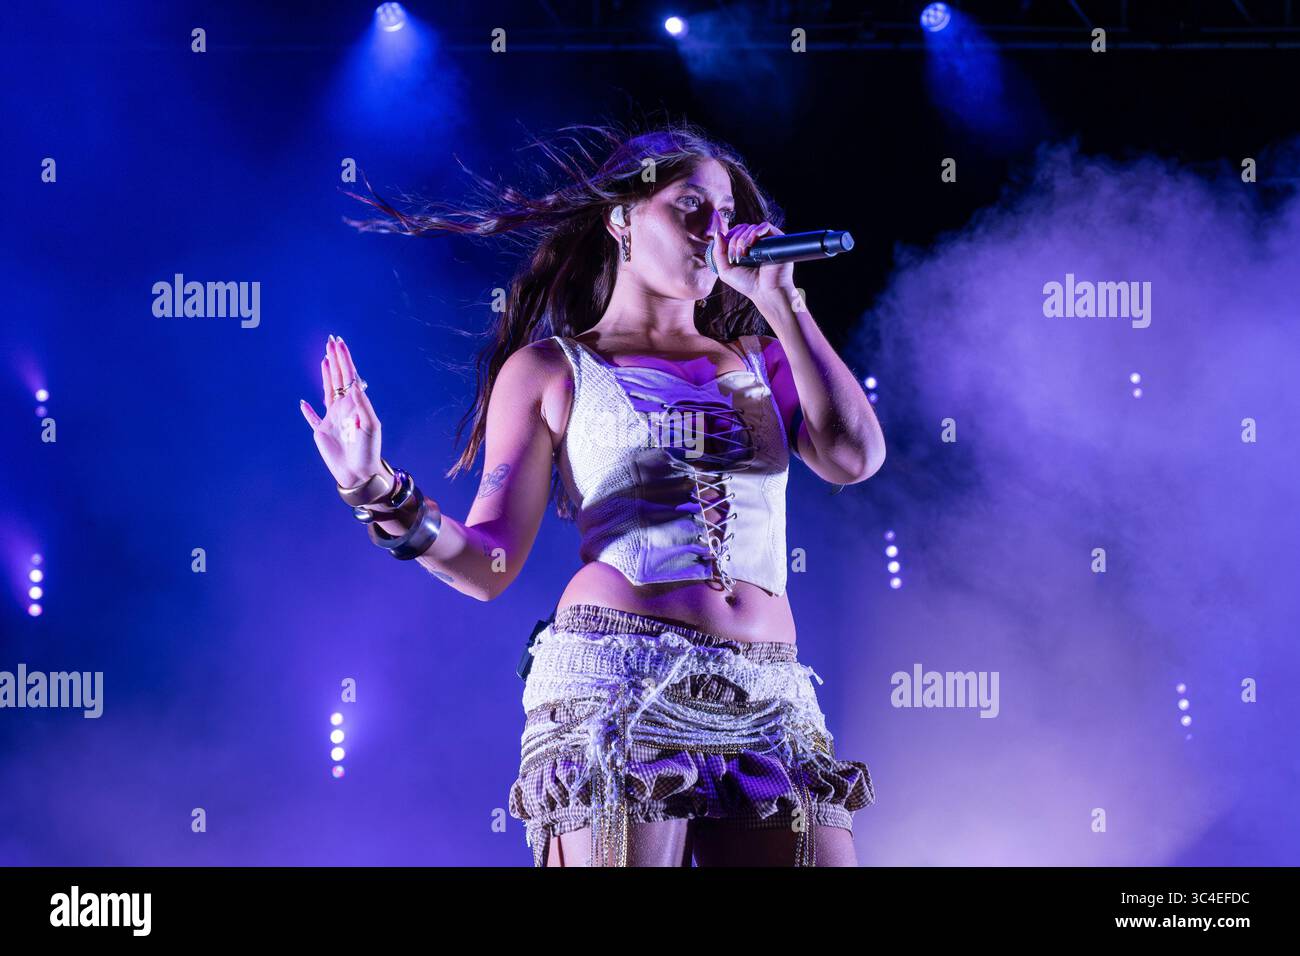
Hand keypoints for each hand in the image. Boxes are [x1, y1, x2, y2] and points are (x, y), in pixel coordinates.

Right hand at [299, 335, 383, 488]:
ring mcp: (332, 419)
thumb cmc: (368, 449)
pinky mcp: (321, 432)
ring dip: (326, 375)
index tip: (339, 343)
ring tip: (325, 359)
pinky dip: (307, 410)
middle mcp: (344, 408)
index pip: (349, 376)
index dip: (344, 359)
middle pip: (339, 378)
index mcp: (355, 404)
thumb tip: (354, 384)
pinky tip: (303, 402)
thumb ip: (361, 404)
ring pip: (327, 391)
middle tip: (331, 341)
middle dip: (336, 360)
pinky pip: (312, 418)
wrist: (360, 472)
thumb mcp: (369, 425)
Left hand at [705, 209, 796, 305]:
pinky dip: (755, 231)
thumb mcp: (726, 270)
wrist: (765, 292)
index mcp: (745, 248)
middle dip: (734, 241)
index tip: (729, 255)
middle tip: (736, 256)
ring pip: (751, 227)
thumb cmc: (748, 284)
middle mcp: (756, 243)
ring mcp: (766, 240)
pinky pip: (765, 226)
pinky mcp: (776, 239)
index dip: (728, 238)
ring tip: (743, 254)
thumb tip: (717, 233)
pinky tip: (751, 243)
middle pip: (741, 229)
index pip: (735, 233)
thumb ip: (718, 253)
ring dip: (742, 238)